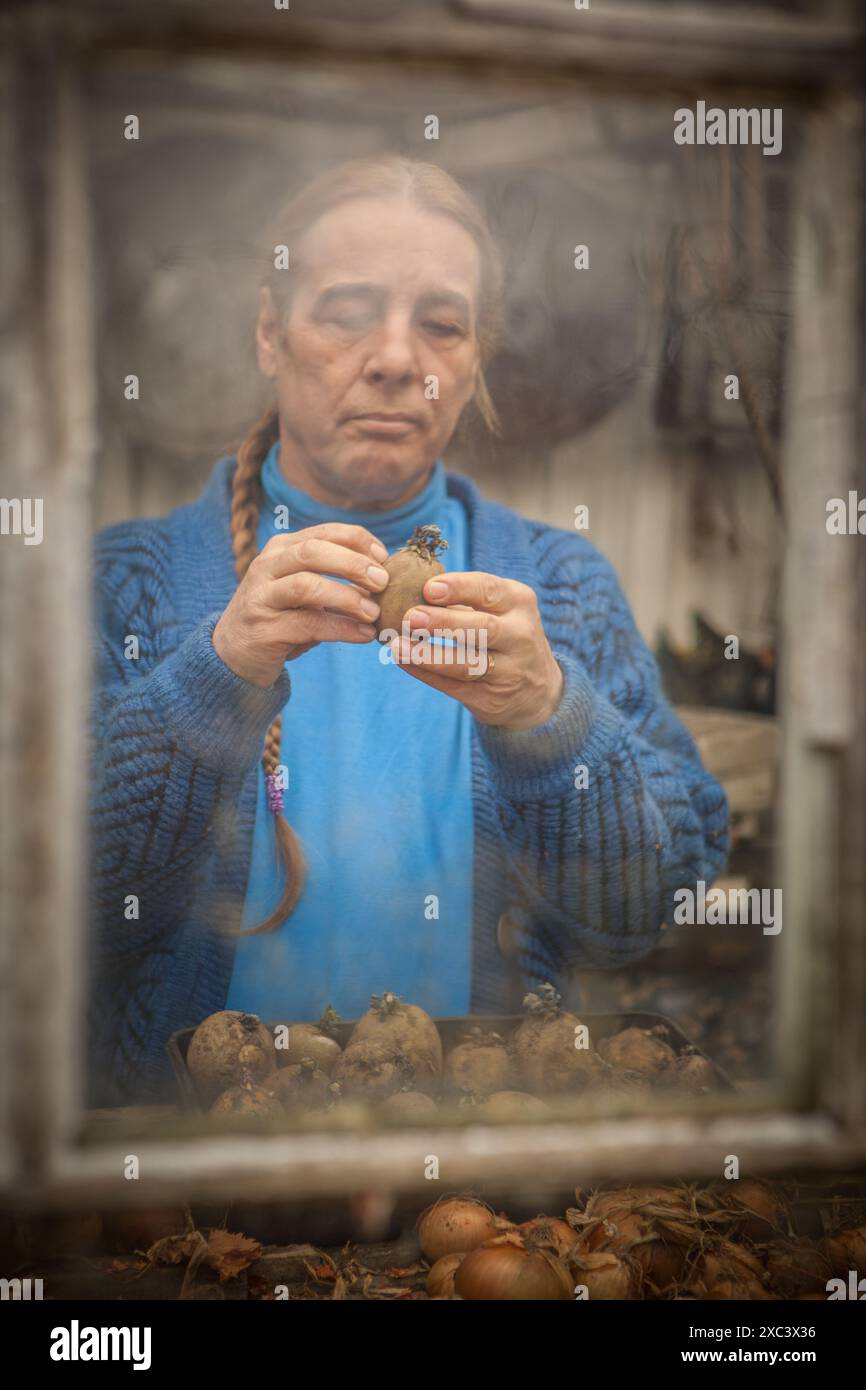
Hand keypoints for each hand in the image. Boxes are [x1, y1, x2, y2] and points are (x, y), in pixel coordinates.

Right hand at [213, 523, 388, 686]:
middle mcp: (267, 566)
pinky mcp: (263, 629)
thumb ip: (335, 579)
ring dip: (346, 596)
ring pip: (306, 585)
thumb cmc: (282, 618)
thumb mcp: (306, 591)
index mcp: (281, 549)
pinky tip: (363, 635)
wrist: (236, 654)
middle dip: (353, 564)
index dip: (358, 540)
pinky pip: (307, 624)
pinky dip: (340, 628)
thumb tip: (384, 577)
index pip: (324, 531)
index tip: (383, 558)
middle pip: (313, 551)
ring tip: (373, 612)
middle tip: (383, 582)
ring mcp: (261, 597)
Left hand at [389, 571, 563, 730]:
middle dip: (443, 622)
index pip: (489, 590)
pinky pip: (455, 686)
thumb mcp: (499, 609)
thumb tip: (410, 583)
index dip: (459, 588)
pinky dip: (426, 673)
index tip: (428, 587)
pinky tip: (404, 661)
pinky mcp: (492, 699)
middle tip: (409, 617)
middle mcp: (520, 636)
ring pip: (467, 663)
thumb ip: (464, 597)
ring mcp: (509, 671)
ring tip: (397, 646)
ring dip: (428, 655)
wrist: (537, 691)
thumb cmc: (504, 635)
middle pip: (482, 628)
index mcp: (519, 603)